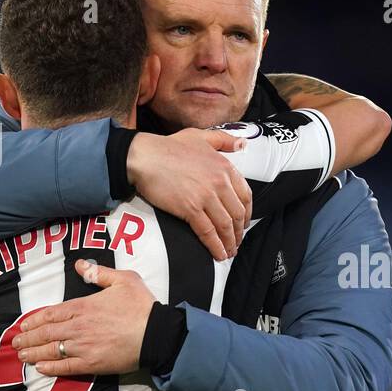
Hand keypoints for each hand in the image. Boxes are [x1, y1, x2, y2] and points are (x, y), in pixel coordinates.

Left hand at [11, 260, 154, 376]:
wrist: (157, 334)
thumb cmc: (142, 306)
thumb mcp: (124, 279)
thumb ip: (99, 273)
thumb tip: (80, 266)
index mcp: (84, 306)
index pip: (51, 313)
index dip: (35, 320)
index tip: (24, 325)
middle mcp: (78, 327)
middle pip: (47, 333)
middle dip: (29, 338)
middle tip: (16, 343)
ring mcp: (84, 347)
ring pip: (52, 350)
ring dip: (34, 353)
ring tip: (22, 356)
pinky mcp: (92, 364)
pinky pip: (66, 367)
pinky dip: (51, 368)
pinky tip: (40, 368)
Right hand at [127, 127, 252, 260]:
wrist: (144, 157)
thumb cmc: (168, 147)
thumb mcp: (200, 136)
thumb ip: (224, 140)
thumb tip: (242, 144)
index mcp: (225, 167)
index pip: (246, 196)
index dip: (247, 213)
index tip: (244, 223)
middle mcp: (219, 182)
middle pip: (237, 214)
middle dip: (239, 232)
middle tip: (236, 242)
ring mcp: (206, 197)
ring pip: (225, 226)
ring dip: (229, 242)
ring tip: (229, 252)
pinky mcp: (190, 209)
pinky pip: (208, 232)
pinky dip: (215, 246)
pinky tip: (218, 254)